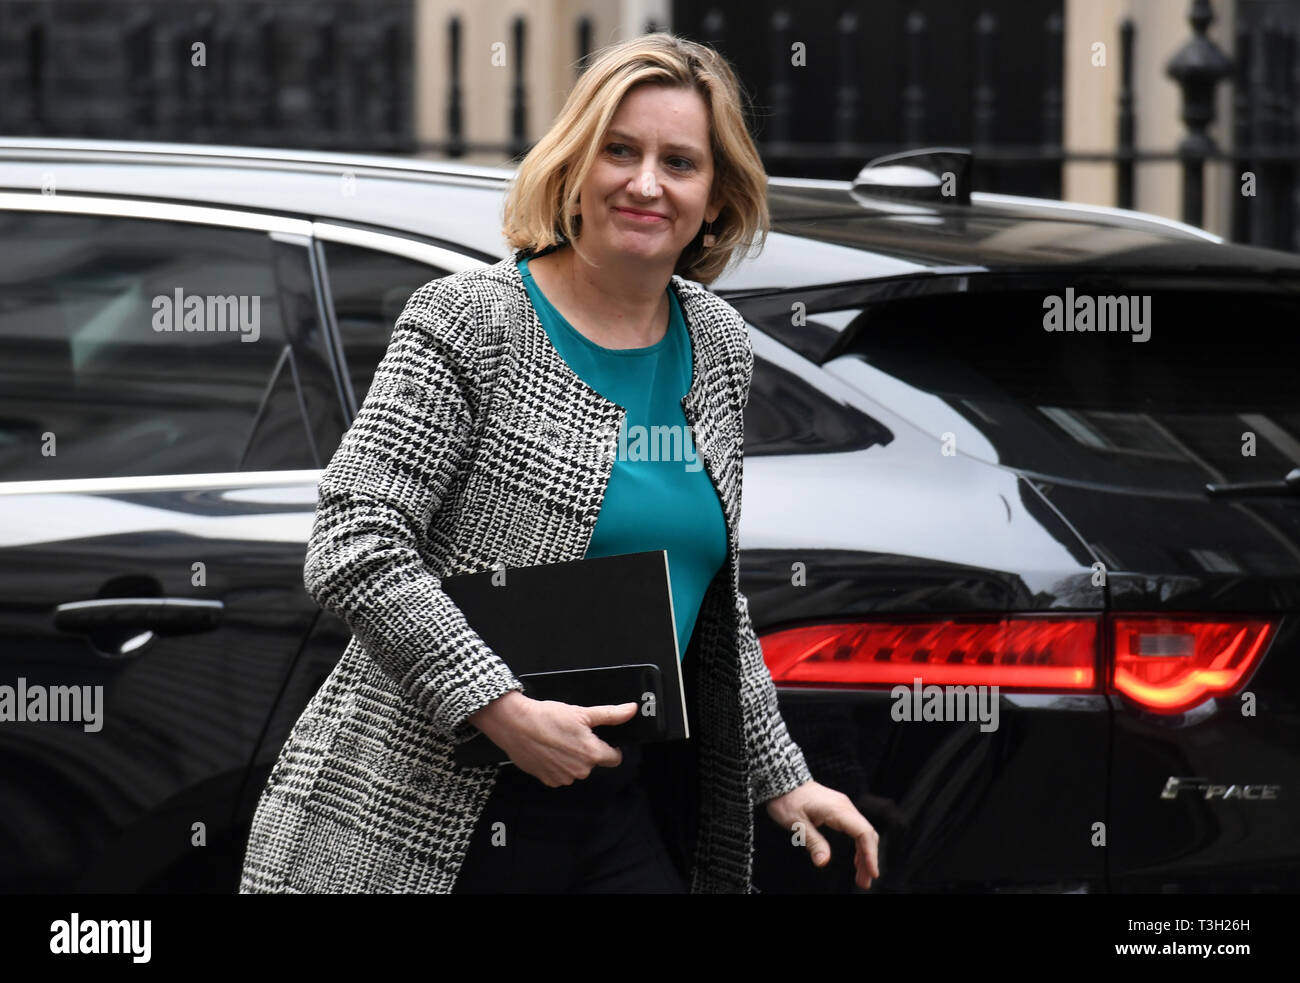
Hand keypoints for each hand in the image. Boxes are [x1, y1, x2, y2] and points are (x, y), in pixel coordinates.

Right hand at [468, 691, 638, 786]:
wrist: (515, 724)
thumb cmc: (546, 717)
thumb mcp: (582, 712)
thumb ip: (611, 714)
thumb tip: (631, 710)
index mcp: (591, 753)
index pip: (615, 758)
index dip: (611, 748)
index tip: (600, 739)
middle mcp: (580, 770)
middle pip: (594, 763)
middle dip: (587, 750)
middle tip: (573, 734)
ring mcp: (563, 777)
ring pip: (577, 769)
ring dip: (572, 758)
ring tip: (558, 741)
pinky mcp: (548, 780)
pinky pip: (561, 775)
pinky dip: (557, 765)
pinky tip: (549, 750)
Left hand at [764, 780, 880, 889]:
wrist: (783, 780)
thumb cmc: (787, 799)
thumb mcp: (796, 823)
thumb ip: (813, 842)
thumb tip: (823, 861)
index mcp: (837, 809)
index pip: (863, 832)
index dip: (870, 853)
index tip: (872, 872)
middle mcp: (845, 807)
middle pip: (867, 834)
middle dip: (869, 859)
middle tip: (864, 882)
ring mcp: (843, 807)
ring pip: (863, 832)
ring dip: (865, 855)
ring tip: (861, 876)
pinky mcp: (839, 810)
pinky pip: (856, 829)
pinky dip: (859, 846)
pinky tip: (856, 860)